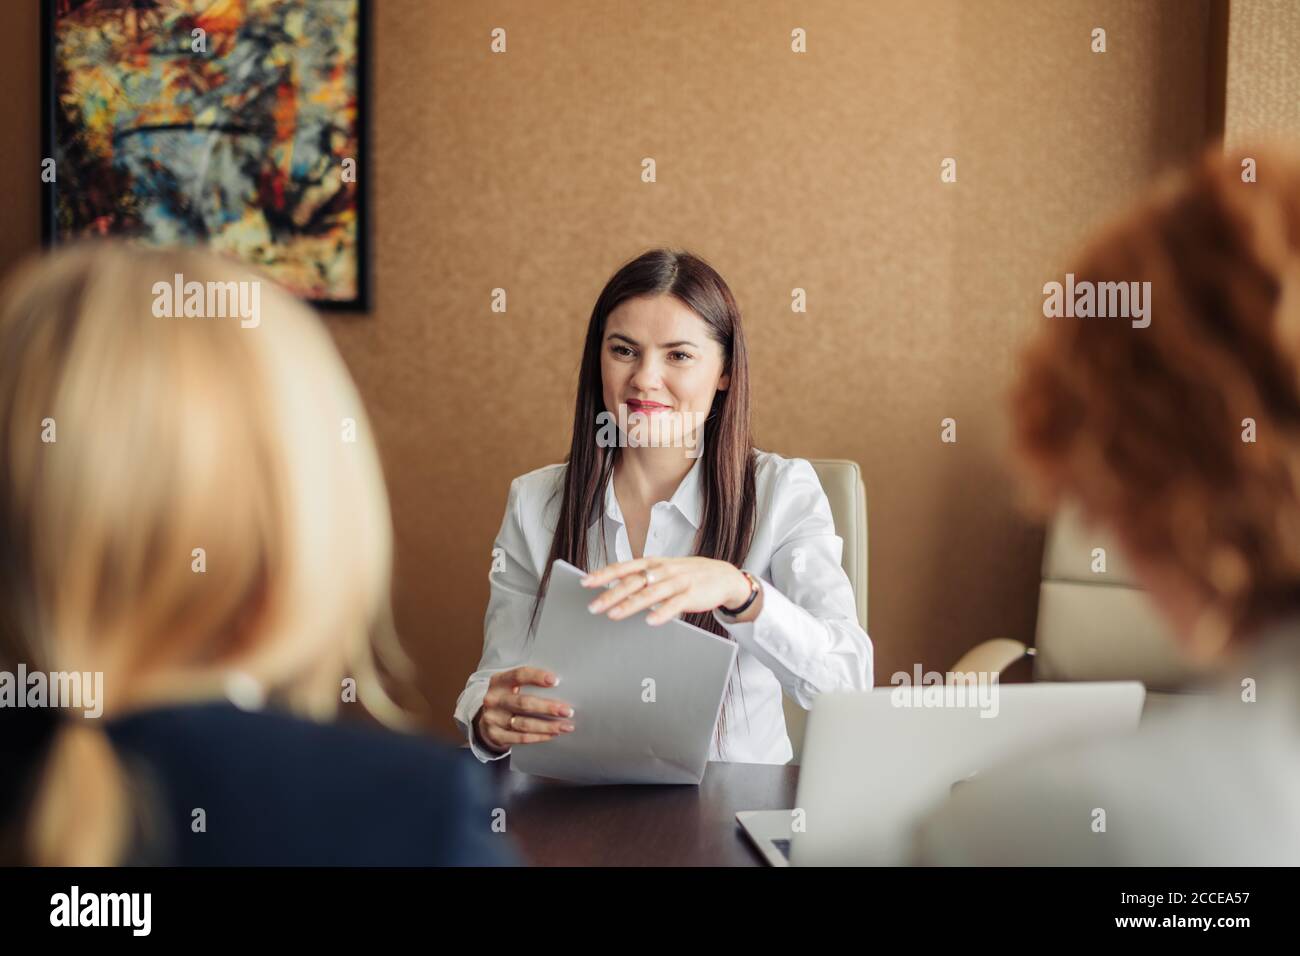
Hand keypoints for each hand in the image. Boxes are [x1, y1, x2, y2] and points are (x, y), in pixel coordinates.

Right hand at [474, 666, 574, 752]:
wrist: (487, 720)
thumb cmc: (508, 698)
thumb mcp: (511, 686)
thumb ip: (529, 684)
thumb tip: (561, 687)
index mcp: (499, 681)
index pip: (518, 675)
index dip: (537, 677)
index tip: (555, 680)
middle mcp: (494, 700)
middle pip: (523, 703)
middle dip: (548, 707)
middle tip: (567, 711)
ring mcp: (493, 719)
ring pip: (524, 724)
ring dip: (548, 726)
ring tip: (565, 726)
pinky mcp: (496, 735)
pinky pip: (521, 738)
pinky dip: (539, 737)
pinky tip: (552, 735)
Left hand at [580, 556, 756, 624]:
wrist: (723, 576)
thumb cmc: (687, 575)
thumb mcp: (662, 571)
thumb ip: (641, 578)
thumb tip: (613, 588)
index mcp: (653, 563)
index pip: (624, 567)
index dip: (604, 574)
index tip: (585, 582)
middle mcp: (663, 570)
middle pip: (633, 582)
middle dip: (611, 594)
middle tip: (593, 607)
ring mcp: (678, 582)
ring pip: (650, 593)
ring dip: (630, 605)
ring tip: (614, 615)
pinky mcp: (692, 595)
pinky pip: (675, 605)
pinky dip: (662, 613)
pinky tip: (650, 621)